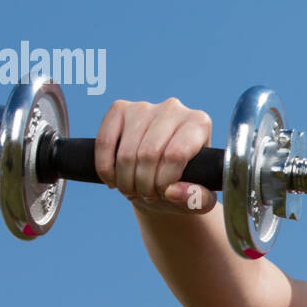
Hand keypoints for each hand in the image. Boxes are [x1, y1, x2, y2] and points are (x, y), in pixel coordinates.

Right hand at [93, 98, 216, 214]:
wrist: (162, 174)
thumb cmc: (184, 183)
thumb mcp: (200, 198)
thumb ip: (198, 199)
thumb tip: (171, 191)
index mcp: (199, 123)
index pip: (175, 154)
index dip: (164, 182)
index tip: (163, 194)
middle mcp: (173, 108)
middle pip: (149, 154)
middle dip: (144, 185)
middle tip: (147, 196)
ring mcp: (144, 107)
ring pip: (126, 153)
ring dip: (125, 181)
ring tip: (133, 191)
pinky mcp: (119, 109)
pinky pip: (105, 142)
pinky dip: (105, 168)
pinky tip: (114, 180)